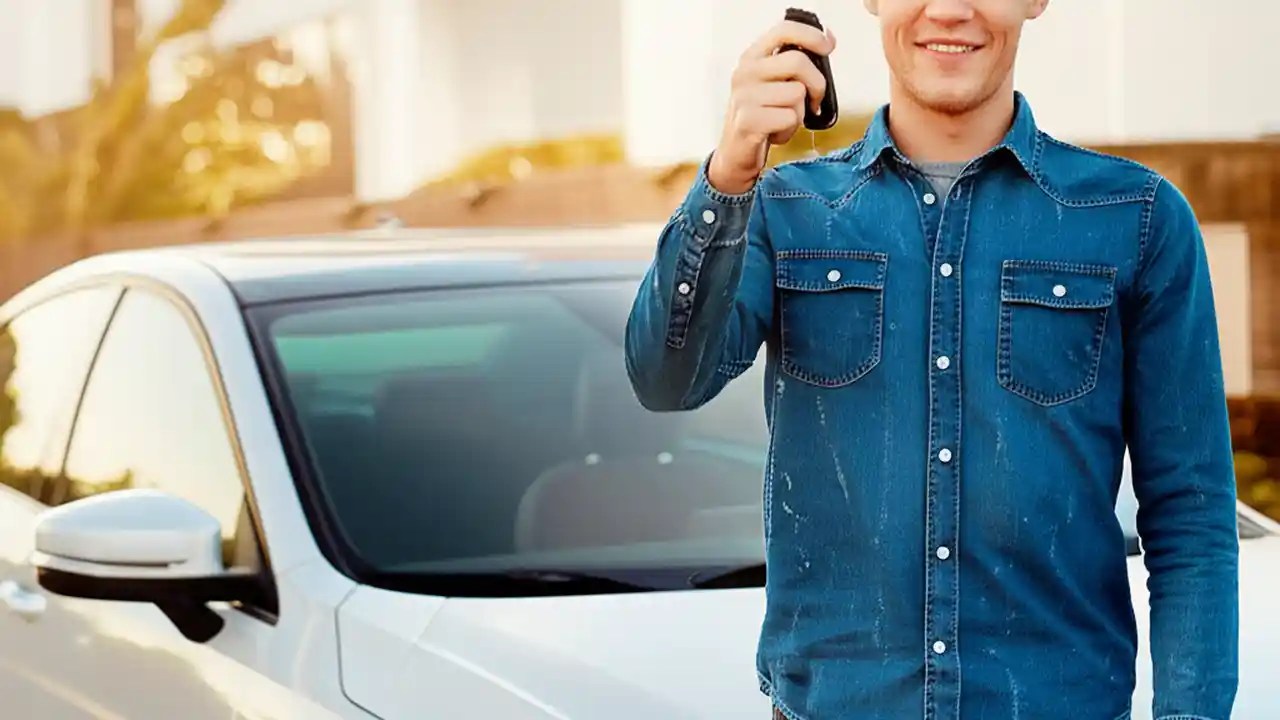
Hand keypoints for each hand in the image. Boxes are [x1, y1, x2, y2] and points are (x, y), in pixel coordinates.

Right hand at [707, 19, 835, 194]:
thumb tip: (827, 41)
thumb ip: (794, 63)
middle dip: (816, 84)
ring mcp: (744, 96)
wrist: (735, 153)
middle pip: (798, 62)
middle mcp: (745, 73)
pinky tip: (775, 133)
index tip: (828, 46)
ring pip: (797, 94)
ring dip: (799, 113)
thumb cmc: (762, 116)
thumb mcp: (774, 83)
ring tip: (782, 120)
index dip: (812, 35)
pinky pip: (789, 118)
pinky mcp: (748, 121)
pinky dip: (789, 130)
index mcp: (752, 58)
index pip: (784, 31)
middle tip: (813, 100)